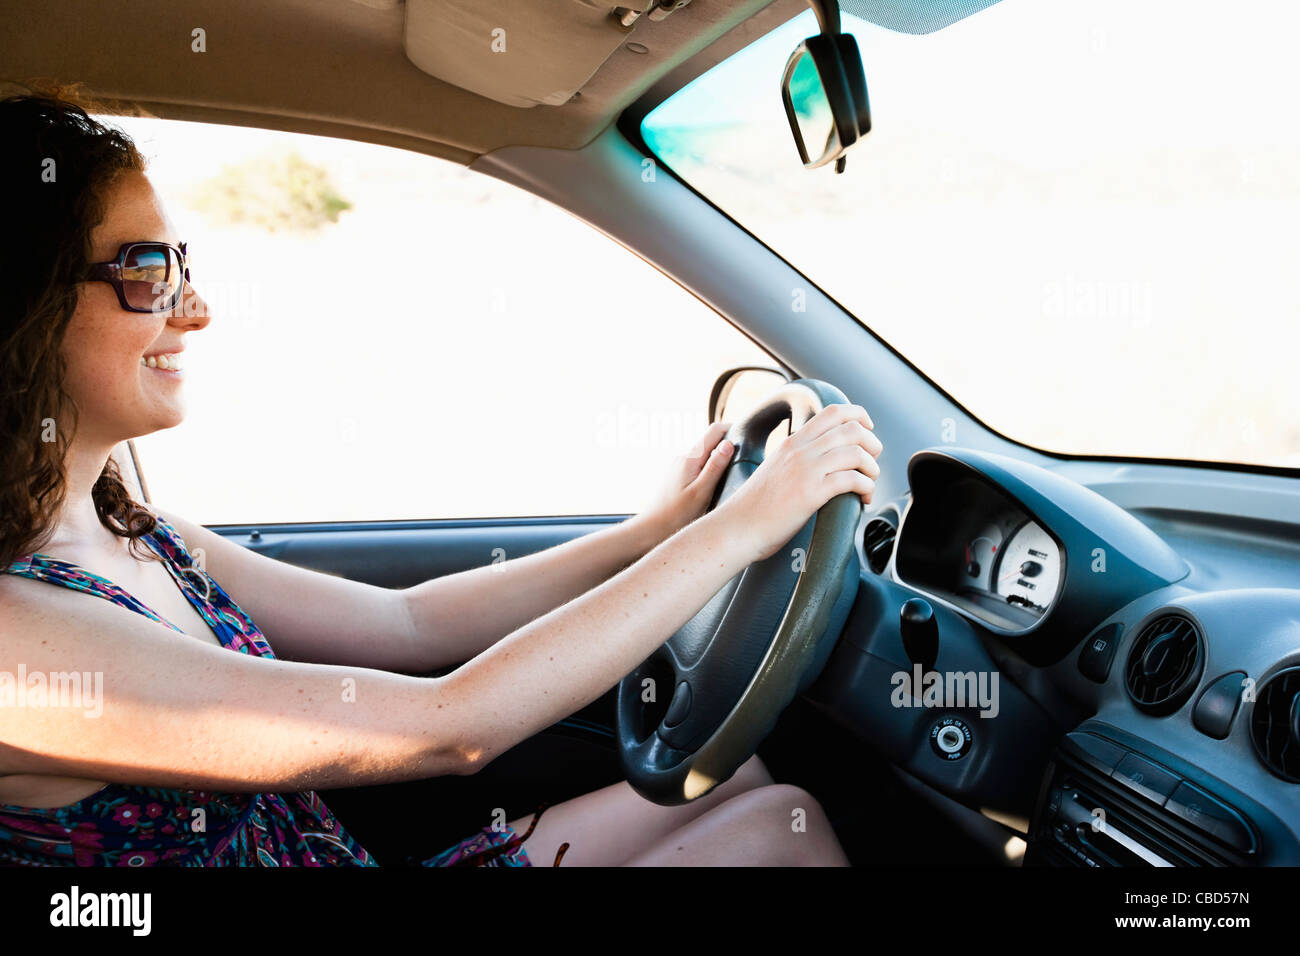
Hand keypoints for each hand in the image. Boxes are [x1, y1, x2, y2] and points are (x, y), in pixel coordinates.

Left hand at [632, 421, 735, 546]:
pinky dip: (709, 473)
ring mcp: (679, 467)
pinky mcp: (678, 477)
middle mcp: (683, 458)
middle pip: (711, 442)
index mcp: (690, 458)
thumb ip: (715, 467)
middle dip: (728, 449)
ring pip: (705, 456)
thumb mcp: (701, 492)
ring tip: (730, 480)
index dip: (733, 430)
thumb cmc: (676, 515)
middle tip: (744, 465)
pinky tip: (714, 489)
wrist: (651, 529)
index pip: (714, 431)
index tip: (748, 441)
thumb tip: (729, 443)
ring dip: (719, 462)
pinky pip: (698, 467)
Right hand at [714, 403, 880, 563]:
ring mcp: (805, 471)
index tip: (868, 430)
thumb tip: (823, 463)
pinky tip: (863, 498)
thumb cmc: (755, 507)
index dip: (859, 416)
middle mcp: (799, 451)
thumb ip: (797, 460)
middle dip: (872, 444)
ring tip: (869, 483)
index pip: (833, 412)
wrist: (737, 528)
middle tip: (872, 462)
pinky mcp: (810, 494)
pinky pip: (851, 479)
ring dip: (872, 468)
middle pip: (851, 429)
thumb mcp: (776, 469)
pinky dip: (866, 488)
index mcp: (792, 442)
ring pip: (856, 452)